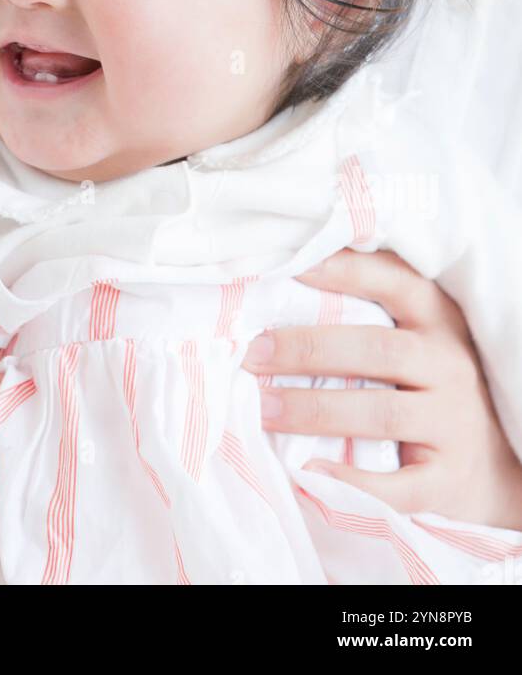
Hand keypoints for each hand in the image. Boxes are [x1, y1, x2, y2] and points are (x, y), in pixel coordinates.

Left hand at [241, 248, 521, 530]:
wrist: (495, 465)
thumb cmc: (431, 389)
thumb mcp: (417, 341)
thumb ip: (369, 314)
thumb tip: (281, 288)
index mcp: (438, 321)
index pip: (393, 282)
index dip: (341, 271)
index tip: (288, 266)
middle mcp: (450, 366)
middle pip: (376, 349)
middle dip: (307, 349)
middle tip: (254, 355)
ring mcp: (453, 423)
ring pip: (381, 412)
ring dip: (314, 409)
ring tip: (263, 407)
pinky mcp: (448, 479)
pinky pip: (396, 485)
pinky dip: (351, 480)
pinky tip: (307, 472)